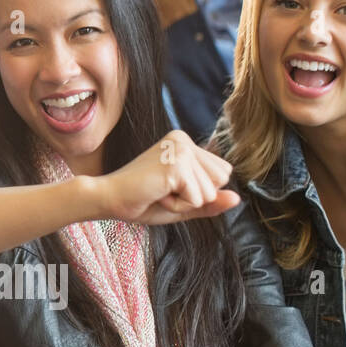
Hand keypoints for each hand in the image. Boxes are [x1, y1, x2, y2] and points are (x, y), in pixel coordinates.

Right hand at [97, 130, 239, 223]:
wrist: (108, 199)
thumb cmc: (140, 201)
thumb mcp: (182, 204)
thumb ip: (210, 202)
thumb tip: (237, 199)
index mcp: (185, 143)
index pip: (222, 174)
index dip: (198, 190)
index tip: (167, 187)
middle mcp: (184, 140)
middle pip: (221, 181)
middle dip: (196, 197)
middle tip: (162, 190)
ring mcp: (180, 150)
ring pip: (211, 192)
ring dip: (185, 202)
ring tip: (158, 192)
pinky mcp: (176, 165)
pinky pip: (197, 200)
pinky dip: (177, 206)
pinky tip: (157, 194)